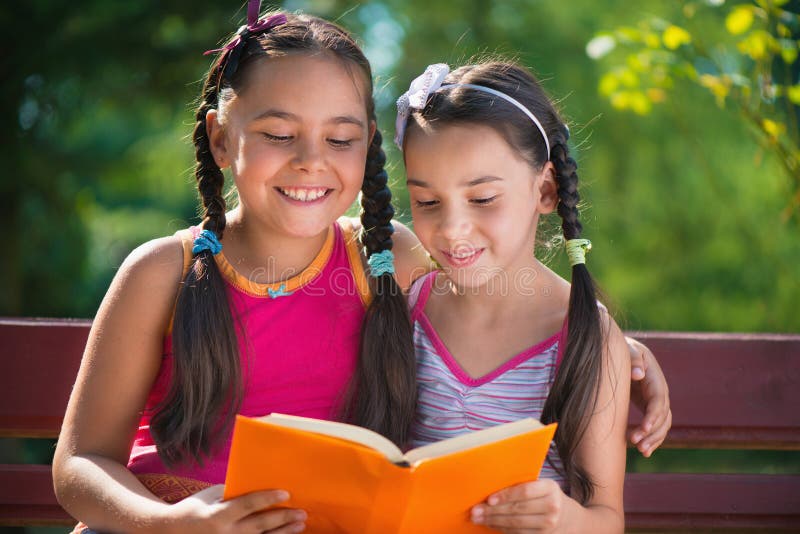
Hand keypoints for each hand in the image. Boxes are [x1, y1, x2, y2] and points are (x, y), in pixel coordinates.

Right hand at [163, 485, 305, 532]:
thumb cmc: (193, 509)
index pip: (248, 504)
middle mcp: (225, 533)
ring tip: (300, 525)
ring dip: (283, 533)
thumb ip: (232, 493)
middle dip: (283, 518)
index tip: (286, 493)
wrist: (169, 533)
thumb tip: (258, 483)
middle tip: (301, 512)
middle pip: (260, 525)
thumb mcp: (210, 496)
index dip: (268, 498)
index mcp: (218, 515)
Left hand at [470, 479, 567, 532]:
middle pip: (517, 510)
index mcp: (549, 488)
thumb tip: (490, 485)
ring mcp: (549, 525)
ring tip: (478, 519)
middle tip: (475, 511)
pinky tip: (491, 525)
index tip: (489, 499)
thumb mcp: (541, 486)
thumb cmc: (546, 497)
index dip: (505, 496)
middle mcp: (552, 507)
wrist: (569, 518)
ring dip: (494, 522)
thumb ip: (523, 485)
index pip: (524, 492)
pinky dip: (503, 530)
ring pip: (516, 525)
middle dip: (493, 511)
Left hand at [626, 336, 671, 456]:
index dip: (653, 415)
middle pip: (662, 417)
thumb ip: (633, 359)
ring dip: (653, 439)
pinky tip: (644, 451)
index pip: (658, 400)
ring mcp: (656, 401)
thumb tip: (639, 373)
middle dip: (652, 432)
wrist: (626, 353)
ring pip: (662, 425)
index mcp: (655, 379)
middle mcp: (660, 392)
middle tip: (636, 443)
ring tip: (640, 450)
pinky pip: (656, 426)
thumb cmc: (626, 350)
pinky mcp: (650, 408)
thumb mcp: (628, 350)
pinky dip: (653, 439)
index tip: (644, 428)